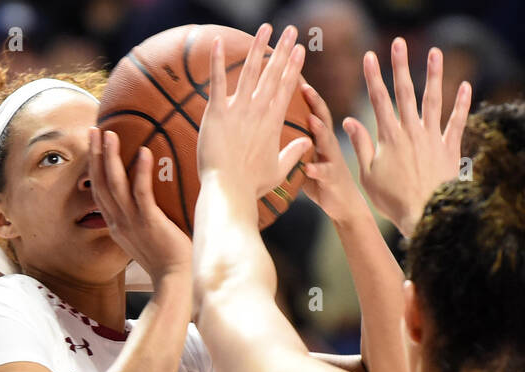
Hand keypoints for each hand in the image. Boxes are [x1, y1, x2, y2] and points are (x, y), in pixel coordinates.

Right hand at [88, 127, 191, 283]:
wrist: (177, 281)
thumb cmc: (168, 261)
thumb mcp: (147, 238)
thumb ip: (143, 219)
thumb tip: (151, 201)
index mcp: (116, 226)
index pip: (100, 192)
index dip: (95, 167)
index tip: (95, 145)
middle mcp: (119, 223)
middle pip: (100, 183)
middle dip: (96, 155)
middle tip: (94, 130)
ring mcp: (132, 223)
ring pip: (114, 185)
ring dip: (110, 157)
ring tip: (110, 134)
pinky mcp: (149, 223)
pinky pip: (142, 193)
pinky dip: (141, 171)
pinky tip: (144, 151)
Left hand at [196, 23, 311, 200]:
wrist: (230, 192)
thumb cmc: (251, 186)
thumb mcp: (277, 170)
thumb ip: (292, 154)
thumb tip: (307, 144)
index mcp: (273, 122)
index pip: (286, 88)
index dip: (294, 67)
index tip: (300, 50)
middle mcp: (259, 111)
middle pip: (273, 74)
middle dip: (284, 50)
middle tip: (292, 30)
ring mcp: (238, 110)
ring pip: (251, 71)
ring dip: (258, 47)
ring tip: (266, 27)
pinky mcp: (218, 113)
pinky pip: (217, 82)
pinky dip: (218, 61)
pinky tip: (219, 41)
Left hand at [297, 82, 371, 224]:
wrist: (345, 205)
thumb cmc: (322, 179)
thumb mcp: (309, 156)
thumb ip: (298, 141)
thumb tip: (277, 125)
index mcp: (321, 139)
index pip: (313, 111)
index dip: (306, 95)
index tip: (293, 75)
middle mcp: (329, 146)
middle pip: (322, 119)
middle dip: (315, 103)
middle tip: (306, 87)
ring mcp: (332, 161)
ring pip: (327, 143)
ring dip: (319, 131)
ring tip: (312, 121)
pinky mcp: (332, 180)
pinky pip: (324, 174)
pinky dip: (317, 170)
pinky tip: (309, 168)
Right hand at [346, 39, 470, 236]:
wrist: (425, 215)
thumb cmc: (392, 200)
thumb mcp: (368, 176)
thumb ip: (361, 145)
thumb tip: (349, 121)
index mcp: (389, 137)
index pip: (378, 100)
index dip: (372, 76)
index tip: (369, 56)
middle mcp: (412, 131)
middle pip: (405, 92)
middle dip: (399, 66)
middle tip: (398, 44)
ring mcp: (433, 137)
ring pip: (433, 99)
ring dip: (434, 74)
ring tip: (435, 52)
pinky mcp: (450, 148)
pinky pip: (457, 122)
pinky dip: (463, 104)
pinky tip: (466, 86)